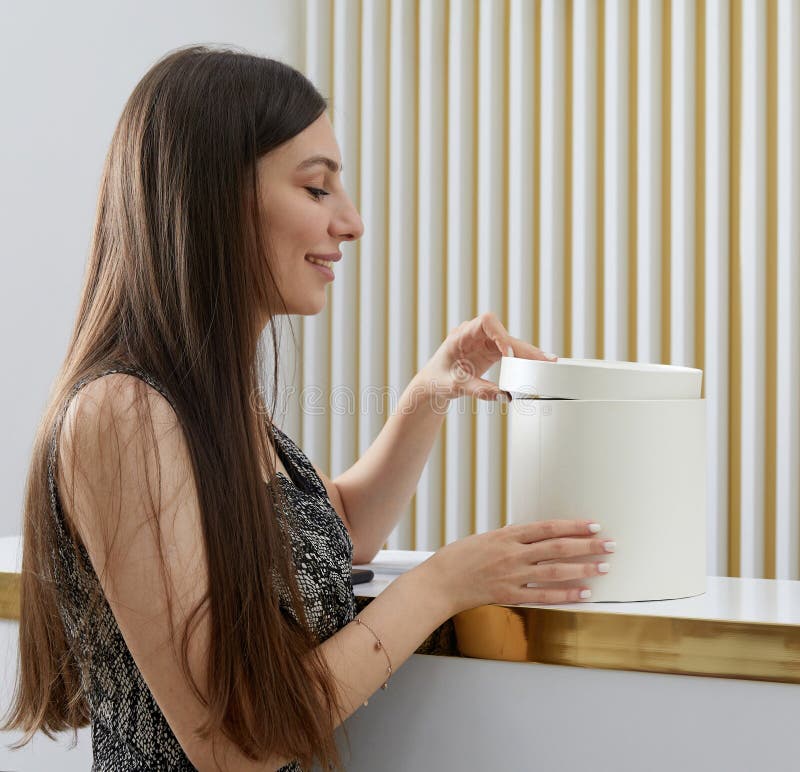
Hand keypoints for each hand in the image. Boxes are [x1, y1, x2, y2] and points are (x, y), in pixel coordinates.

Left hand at [416, 311, 556, 402]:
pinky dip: (522, 360)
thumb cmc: (436, 380)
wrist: (431, 384)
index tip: (508, 353)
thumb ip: (478, 390)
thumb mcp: (455, 386)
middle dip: (524, 346)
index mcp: (462, 334)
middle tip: (544, 359)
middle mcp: (475, 335)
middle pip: (504, 334)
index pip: (486, 323)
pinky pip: (510, 353)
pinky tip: (537, 365)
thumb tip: (503, 395)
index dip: (500, 335)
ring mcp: (484, 343)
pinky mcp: (490, 353)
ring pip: (510, 343)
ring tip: (548, 362)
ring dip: (528, 353)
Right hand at [419, 520, 615, 613]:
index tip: (593, 525)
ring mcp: (512, 576)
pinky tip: (584, 594)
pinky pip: (544, 596)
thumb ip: (512, 538)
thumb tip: (537, 537)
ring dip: (583, 569)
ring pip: (555, 571)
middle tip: (609, 544)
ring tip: (603, 567)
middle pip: (558, 548)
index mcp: (507, 535)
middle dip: (587, 545)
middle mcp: (513, 554)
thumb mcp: (487, 538)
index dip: (573, 526)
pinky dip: (566, 595)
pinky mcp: (509, 595)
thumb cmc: (459, 557)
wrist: (440, 581)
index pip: (548, 528)